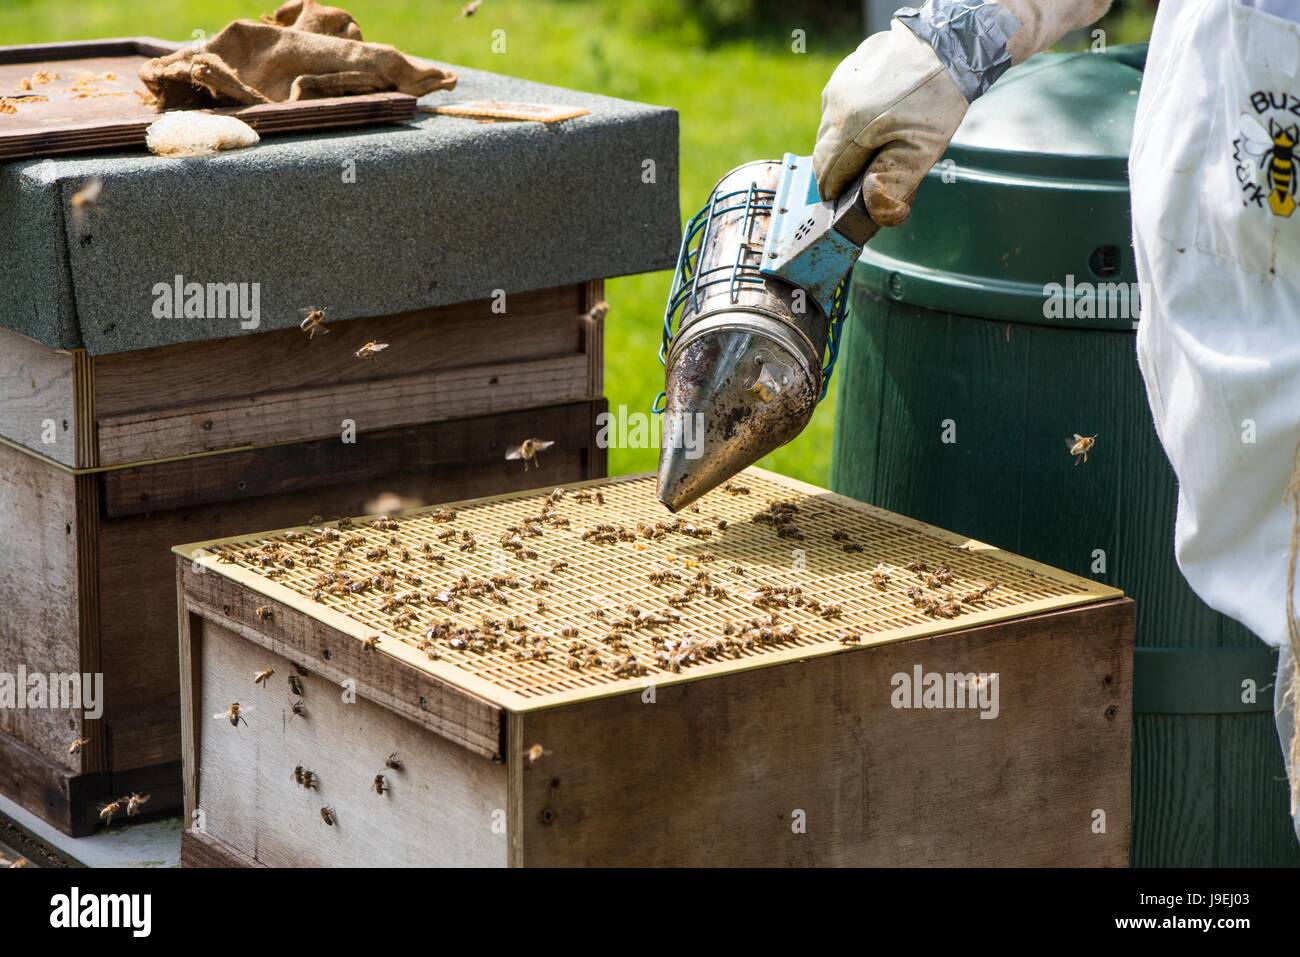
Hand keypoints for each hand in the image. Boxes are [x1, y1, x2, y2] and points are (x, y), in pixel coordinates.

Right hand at [813, 1, 1113, 224]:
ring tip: (878, 145)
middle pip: (824, 152)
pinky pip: (839, 106)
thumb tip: (874, 212)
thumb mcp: (923, 149)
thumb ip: (895, 183)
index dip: (835, 193)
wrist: (948, 45)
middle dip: (841, 169)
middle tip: (866, 177)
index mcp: (849, 128)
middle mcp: (835, 105)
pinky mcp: (845, 71)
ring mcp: (838, 84)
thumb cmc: (937, 97)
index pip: (826, 174)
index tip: (847, 202)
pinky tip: (878, 118)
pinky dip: (851, 120)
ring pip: (830, 128)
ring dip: (846, 144)